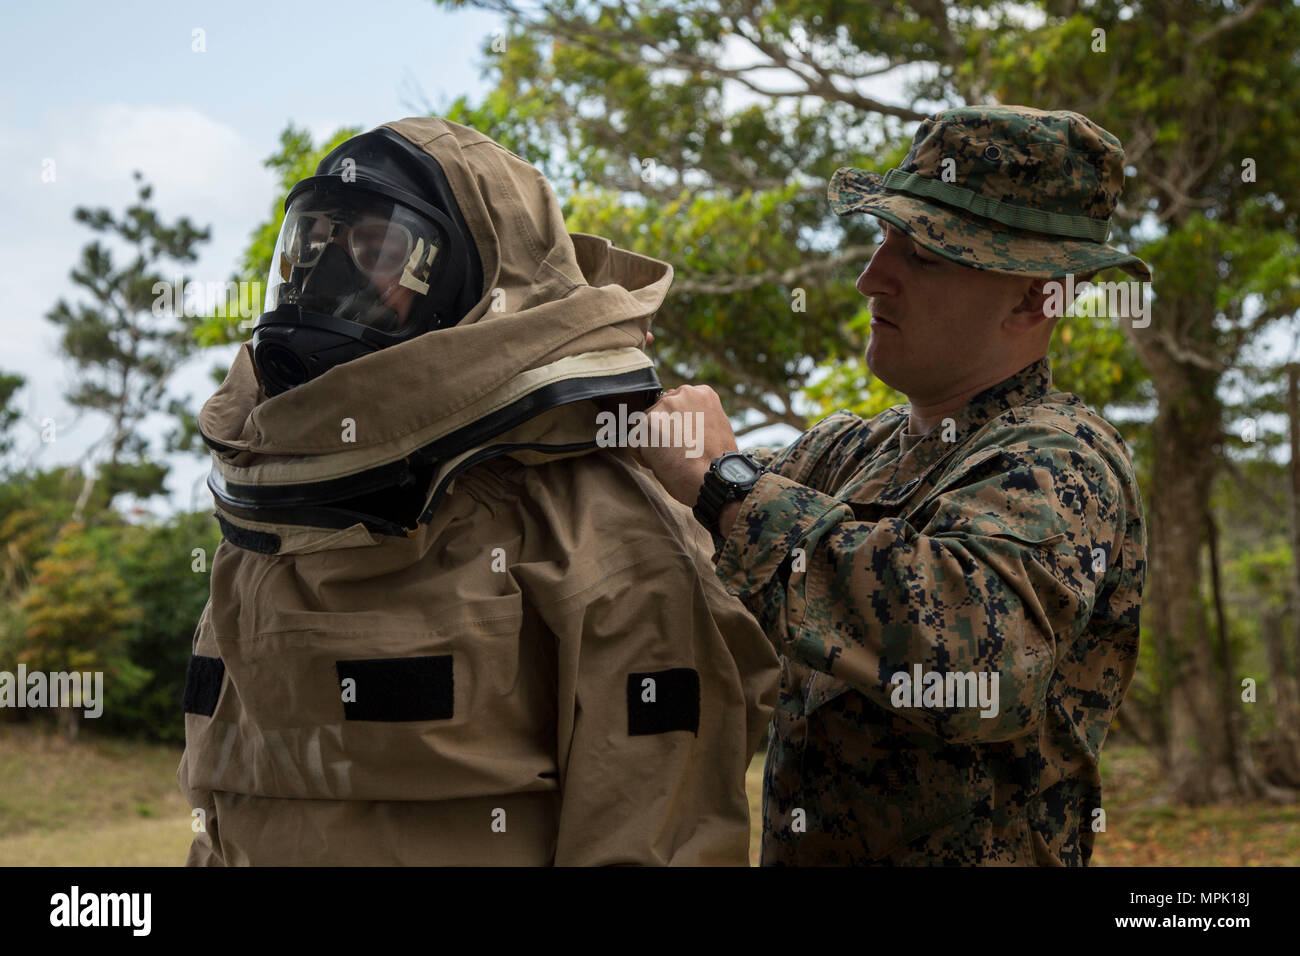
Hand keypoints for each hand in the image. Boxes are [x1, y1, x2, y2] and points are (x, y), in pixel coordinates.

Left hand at [631, 384, 737, 506]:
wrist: (714, 478)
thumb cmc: (716, 462)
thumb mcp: (714, 428)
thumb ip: (695, 417)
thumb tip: (678, 422)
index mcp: (702, 393)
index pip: (675, 405)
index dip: (677, 426)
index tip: (687, 440)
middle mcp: (683, 393)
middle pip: (658, 413)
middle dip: (663, 433)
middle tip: (679, 452)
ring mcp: (665, 406)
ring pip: (645, 427)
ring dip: (653, 444)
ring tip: (673, 458)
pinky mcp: (648, 423)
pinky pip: (635, 443)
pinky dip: (644, 457)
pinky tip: (664, 463)